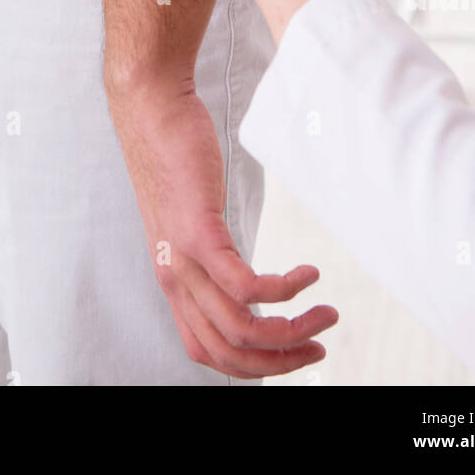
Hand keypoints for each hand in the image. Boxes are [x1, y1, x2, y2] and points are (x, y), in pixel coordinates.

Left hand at [107, 74, 336, 378]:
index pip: (208, 350)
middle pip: (227, 352)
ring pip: (241, 328)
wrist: (149, 108)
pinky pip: (245, 285)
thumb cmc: (175, 154)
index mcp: (173, 278)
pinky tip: (308, 275)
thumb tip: (240, 269)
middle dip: (280, 361)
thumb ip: (209, 249)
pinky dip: (284, 291)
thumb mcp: (190, 215)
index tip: (292, 352)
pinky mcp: (198, 230)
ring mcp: (183, 257)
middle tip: (319, 345)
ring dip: (292, 331)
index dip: (253, 366)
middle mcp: (174, 277)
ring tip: (325, 312)